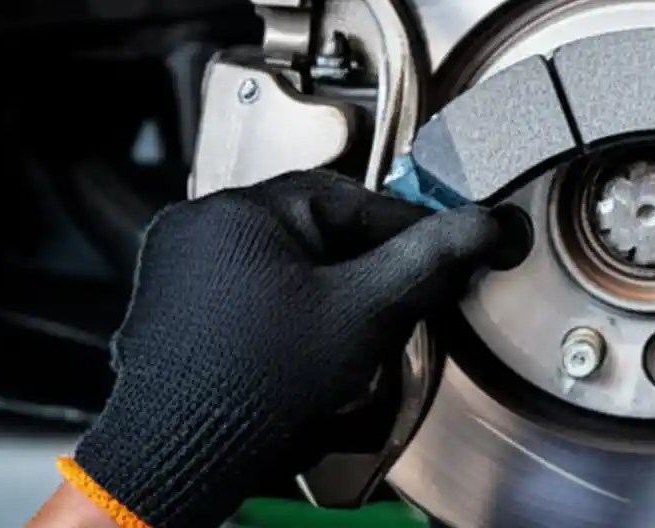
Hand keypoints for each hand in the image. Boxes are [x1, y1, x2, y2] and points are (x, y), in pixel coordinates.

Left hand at [57, 170, 498, 527]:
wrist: (180, 454)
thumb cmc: (256, 385)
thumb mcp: (362, 313)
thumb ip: (425, 261)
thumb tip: (478, 225)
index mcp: (241, 209)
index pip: (353, 201)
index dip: (410, 231)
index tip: (445, 252)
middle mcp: (201, 225)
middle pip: (318, 231)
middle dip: (366, 265)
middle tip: (401, 300)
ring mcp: (181, 266)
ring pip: (286, 260)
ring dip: (328, 287)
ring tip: (355, 329)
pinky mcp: (176, 305)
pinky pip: (251, 288)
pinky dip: (288, 307)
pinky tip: (307, 345)